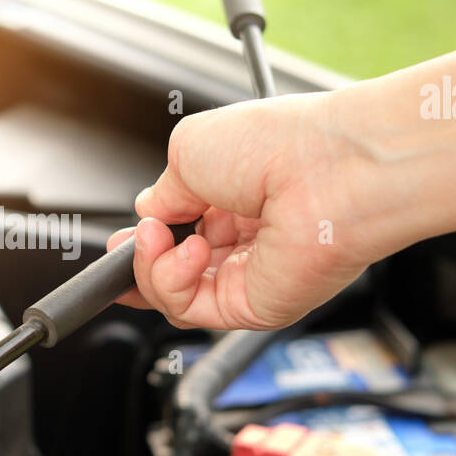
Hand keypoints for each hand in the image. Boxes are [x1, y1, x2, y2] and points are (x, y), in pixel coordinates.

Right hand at [108, 91, 388, 329]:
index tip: (126, 234)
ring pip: (172, 296)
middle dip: (139, 260)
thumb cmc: (281, 145)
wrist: (329, 169)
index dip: (146, 238)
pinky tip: (187, 251)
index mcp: (234, 199)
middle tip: (132, 240)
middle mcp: (243, 240)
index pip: (179, 234)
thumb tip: (149, 214)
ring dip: (151, 267)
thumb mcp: (190, 150)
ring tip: (159, 236)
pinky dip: (172, 282)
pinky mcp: (253, 307)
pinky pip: (191, 310)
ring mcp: (248, 276)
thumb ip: (160, 191)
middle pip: (171, 272)